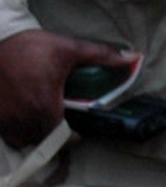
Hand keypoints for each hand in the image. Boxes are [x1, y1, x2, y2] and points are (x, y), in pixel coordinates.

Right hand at [0, 31, 136, 146]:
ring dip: (32, 133)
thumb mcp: (68, 48)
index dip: (72, 139)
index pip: (61, 138)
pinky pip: (5, 131)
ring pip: (21, 138)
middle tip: (61, 122)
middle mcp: (22, 117)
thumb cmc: (29, 46)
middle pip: (41, 140)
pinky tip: (22, 113)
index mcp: (44, 106)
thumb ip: (101, 55)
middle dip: (53, 135)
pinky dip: (14, 128)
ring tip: (41, 119)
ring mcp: (4, 118)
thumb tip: (132, 58)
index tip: (78, 133)